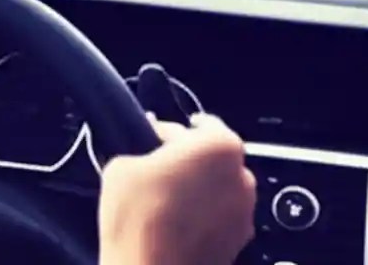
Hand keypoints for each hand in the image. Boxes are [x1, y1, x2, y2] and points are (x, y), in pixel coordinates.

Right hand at [98, 113, 255, 264]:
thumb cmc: (138, 217)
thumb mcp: (122, 166)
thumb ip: (141, 149)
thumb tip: (148, 154)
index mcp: (220, 146)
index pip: (197, 125)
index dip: (169, 131)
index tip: (151, 138)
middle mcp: (242, 176)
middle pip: (212, 157)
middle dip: (187, 160)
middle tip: (156, 170)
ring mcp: (245, 212)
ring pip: (217, 189)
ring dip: (196, 189)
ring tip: (164, 201)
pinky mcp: (241, 242)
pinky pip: (219, 217)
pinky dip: (202, 216)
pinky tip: (175, 224)